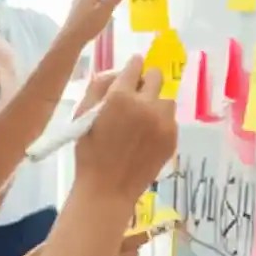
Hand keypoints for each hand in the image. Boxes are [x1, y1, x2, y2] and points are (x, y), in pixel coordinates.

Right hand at [73, 55, 177, 203]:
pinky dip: (160, 123)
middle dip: (146, 81)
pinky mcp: (172, 138)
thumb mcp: (83, 115)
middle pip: (156, 77)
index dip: (132, 67)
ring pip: (166, 99)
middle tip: (136, 95)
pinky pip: (170, 120)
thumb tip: (117, 73)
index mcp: (121, 97)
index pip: (135, 66)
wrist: (108, 189)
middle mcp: (147, 105)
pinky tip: (146, 137)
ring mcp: (164, 123)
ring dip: (155, 103)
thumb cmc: (89, 153)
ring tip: (142, 120)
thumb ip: (98, 87)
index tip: (131, 71)